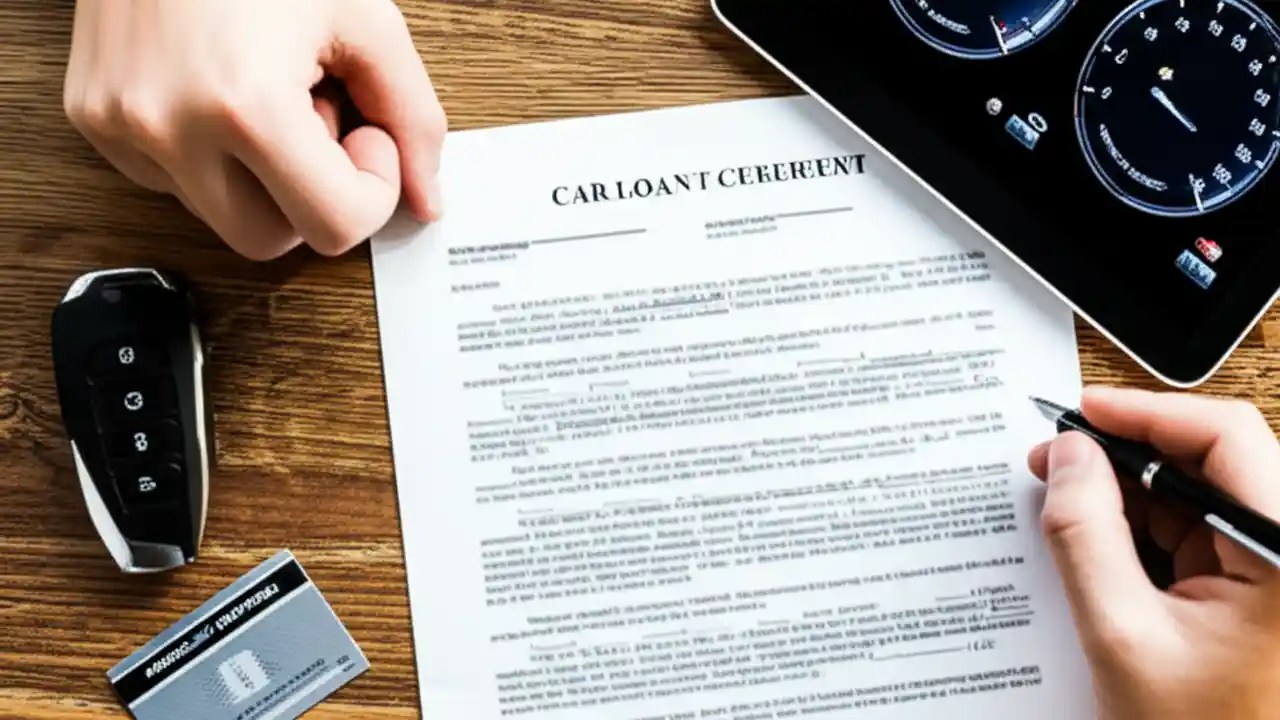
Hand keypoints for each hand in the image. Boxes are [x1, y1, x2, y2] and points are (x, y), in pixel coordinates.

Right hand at [63, 0, 446, 259]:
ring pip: (222, 218)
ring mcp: (120, 128)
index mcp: (243, 105)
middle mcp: (169, 128)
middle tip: (320, 117)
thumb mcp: (366, 19)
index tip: (369, 135)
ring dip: (262, 177)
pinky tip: (224, 90)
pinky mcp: (93, 121)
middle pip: (272, 242)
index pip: (334, 226)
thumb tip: (426, 199)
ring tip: (268, 93)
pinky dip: (213, 155)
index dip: (371, 190)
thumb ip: (413, 116)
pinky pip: (175, 183)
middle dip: (312, 196)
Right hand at [1028, 386, 1279, 719]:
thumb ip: (1086, 536)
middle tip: (1059, 456)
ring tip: (1066, 496)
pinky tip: (1097, 533)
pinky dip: (1144, 523)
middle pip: (1215, 458)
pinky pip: (1198, 528)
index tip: (1084, 413)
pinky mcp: (1258, 586)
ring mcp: (1276, 566)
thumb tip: (1069, 459)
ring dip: (1132, 487)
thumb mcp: (1122, 635)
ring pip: (1202, 491)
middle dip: (1128, 450)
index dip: (1147, 412)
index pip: (1227, 437)